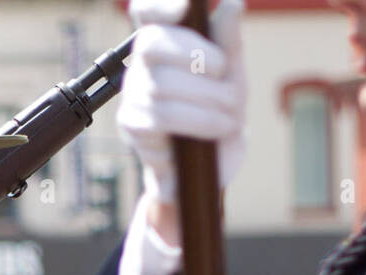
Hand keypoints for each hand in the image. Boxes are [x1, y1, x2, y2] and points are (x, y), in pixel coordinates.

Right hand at [120, 0, 245, 204]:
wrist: (213, 167)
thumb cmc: (220, 114)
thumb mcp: (232, 75)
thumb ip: (229, 41)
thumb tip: (233, 4)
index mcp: (164, 44)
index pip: (146, 11)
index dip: (160, 4)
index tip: (185, 7)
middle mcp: (140, 66)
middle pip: (152, 43)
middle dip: (199, 57)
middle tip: (226, 76)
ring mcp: (132, 97)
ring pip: (162, 85)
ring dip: (208, 99)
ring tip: (230, 115)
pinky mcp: (133, 127)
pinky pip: (161, 119)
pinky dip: (198, 122)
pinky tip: (216, 130)